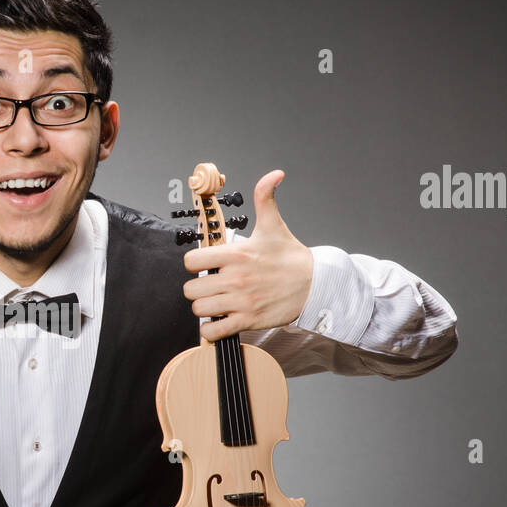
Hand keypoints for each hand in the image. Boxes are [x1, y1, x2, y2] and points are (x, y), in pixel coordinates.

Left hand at [182, 169, 312, 341]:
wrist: (315, 284)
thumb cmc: (290, 257)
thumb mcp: (274, 225)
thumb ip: (265, 198)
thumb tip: (274, 174)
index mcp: (237, 254)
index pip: (191, 261)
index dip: (193, 263)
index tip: (202, 265)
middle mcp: (235, 278)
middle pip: (190, 289)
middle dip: (197, 288)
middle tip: (209, 285)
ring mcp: (241, 301)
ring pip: (199, 309)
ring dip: (204, 307)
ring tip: (215, 301)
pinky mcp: (248, 321)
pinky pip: (214, 332)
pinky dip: (211, 330)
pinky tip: (218, 320)